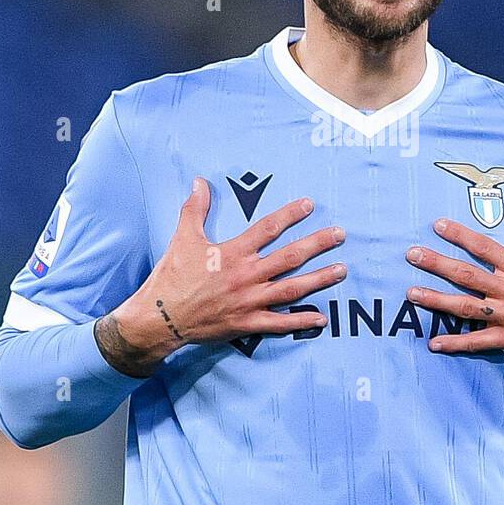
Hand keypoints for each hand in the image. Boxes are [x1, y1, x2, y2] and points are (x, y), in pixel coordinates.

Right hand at [96, 177, 346, 375]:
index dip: (290, 215)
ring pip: (292, 288)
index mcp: (233, 252)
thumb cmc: (172, 276)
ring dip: (319, 279)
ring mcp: (249, 300)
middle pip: (290, 257)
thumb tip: (200, 181)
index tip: (310, 204)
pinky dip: (301, 321)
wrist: (161, 317)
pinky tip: (321, 318)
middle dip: (318, 244)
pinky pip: (280, 323)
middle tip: (340, 235)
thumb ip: (195, 209)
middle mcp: (247, 275)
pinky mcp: (247, 323)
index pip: (268, 228)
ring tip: (342, 269)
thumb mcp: (183, 238)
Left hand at [404, 199, 503, 394]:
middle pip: (466, 274)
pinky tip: (434, 342)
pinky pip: (477, 342)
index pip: (484, 246)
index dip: (460, 235)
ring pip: (465, 306)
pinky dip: (455, 343)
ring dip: (436, 300)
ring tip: (411, 293)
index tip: (438, 225)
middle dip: (436, 263)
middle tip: (411, 254)